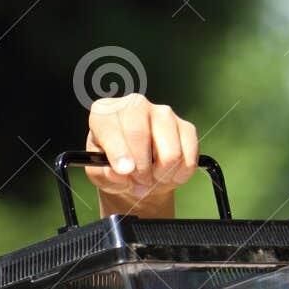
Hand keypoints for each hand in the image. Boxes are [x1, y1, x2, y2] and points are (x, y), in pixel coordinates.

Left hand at [83, 93, 198, 215]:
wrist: (135, 170)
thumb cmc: (113, 167)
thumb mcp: (100, 175)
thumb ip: (103, 174)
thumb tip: (120, 171)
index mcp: (106, 113)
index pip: (111, 125)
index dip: (119, 151)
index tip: (125, 171)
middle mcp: (135, 105)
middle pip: (140, 134)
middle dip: (141, 168)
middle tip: (139, 182)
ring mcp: (164, 113)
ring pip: (170, 151)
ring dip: (162, 175)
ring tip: (152, 180)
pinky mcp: (186, 127)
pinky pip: (188, 157)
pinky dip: (179, 175)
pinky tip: (167, 176)